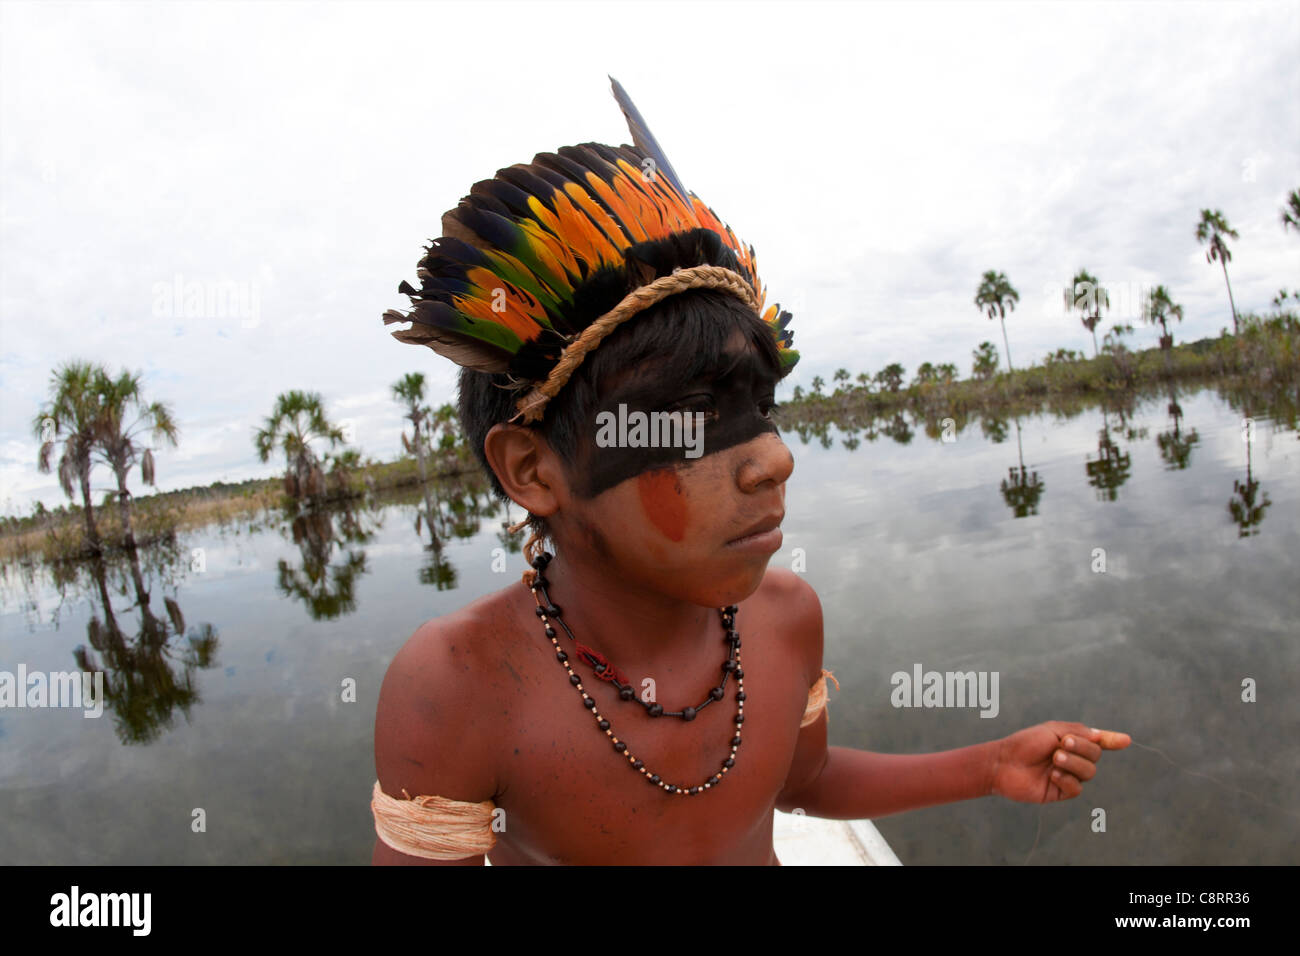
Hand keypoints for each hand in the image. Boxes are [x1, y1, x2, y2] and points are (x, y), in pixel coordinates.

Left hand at [990, 722, 1130, 802]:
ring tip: (1055, 758)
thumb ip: (1079, 732)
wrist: (1004, 762)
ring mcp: (1067, 775)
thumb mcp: (1052, 730)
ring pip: (1089, 772)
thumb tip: (1102, 736)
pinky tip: (1052, 774)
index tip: (1125, 740)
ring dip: (1074, 763)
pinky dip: (1067, 779)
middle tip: (1062, 743)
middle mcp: (1072, 758)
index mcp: (1071, 741)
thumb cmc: (1025, 743)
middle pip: (1095, 755)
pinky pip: (1077, 788)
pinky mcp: (1060, 792)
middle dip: (1082, 747)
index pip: (1097, 742)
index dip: (1111, 740)